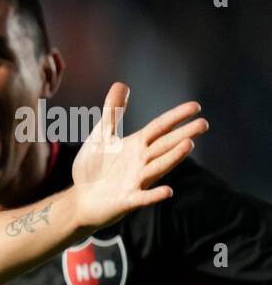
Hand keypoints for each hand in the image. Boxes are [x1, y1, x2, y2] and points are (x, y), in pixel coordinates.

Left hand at [71, 83, 206, 229]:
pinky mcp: (127, 200)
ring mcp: (136, 181)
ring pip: (158, 167)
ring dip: (172, 158)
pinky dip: (154, 195)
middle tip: (203, 124)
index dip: (176, 117)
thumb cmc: (94, 167)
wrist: (80, 200)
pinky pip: (143, 197)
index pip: (160, 127)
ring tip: (188, 145)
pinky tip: (167, 191)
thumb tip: (121, 84)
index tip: (196, 106)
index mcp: (137, 145)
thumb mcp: (102, 136)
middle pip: (165, 145)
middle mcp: (141, 162)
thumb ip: (112, 113)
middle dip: (183, 135)